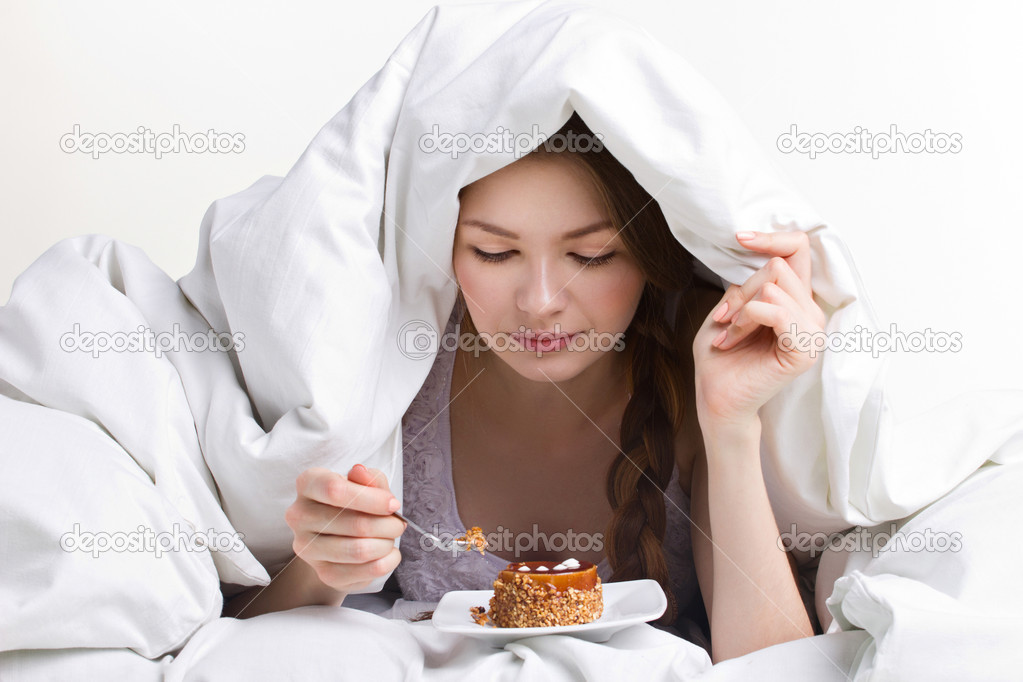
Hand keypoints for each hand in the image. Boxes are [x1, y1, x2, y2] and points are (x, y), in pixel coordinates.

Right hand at [284, 464, 405, 593]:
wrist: (339, 535)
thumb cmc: (354, 502)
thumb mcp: (365, 483)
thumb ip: (368, 477)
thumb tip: (361, 472)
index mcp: (308, 484)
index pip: (334, 490)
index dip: (371, 498)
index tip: (393, 504)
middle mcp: (299, 515)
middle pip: (354, 524)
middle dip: (387, 525)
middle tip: (398, 524)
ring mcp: (307, 547)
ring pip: (359, 550)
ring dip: (386, 544)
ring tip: (390, 538)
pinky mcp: (322, 572)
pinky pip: (364, 572)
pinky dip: (386, 563)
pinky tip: (387, 554)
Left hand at [692, 230, 825, 430]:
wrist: (716, 396)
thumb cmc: (721, 354)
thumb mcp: (729, 307)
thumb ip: (750, 283)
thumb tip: (762, 255)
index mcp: (795, 300)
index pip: (799, 249)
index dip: (773, 237)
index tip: (740, 237)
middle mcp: (809, 312)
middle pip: (780, 266)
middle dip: (743, 289)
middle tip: (724, 319)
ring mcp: (812, 331)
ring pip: (775, 285)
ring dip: (741, 308)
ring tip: (728, 333)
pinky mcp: (804, 349)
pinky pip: (774, 310)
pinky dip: (746, 319)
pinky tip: (732, 339)